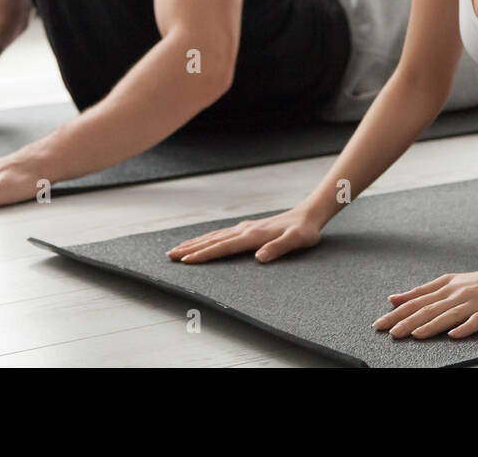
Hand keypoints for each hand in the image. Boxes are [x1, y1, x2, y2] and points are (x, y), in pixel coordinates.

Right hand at [166, 207, 322, 263]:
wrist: (308, 215)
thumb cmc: (304, 231)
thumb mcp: (296, 241)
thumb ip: (278, 248)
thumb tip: (260, 258)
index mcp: (253, 236)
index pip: (223, 247)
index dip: (204, 255)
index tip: (186, 261)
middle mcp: (244, 230)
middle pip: (212, 240)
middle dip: (190, 248)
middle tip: (169, 256)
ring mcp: (244, 228)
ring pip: (213, 236)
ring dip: (194, 243)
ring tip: (177, 249)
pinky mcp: (247, 228)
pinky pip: (221, 234)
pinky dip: (206, 239)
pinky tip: (201, 241)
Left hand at [373, 264, 477, 339]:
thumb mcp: (451, 282)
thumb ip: (423, 291)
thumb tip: (394, 298)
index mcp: (447, 286)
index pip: (417, 300)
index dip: (397, 313)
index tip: (379, 324)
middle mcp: (458, 293)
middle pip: (429, 308)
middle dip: (407, 321)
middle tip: (389, 332)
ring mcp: (476, 301)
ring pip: (449, 314)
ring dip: (431, 325)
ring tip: (414, 335)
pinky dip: (466, 327)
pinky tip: (455, 335)